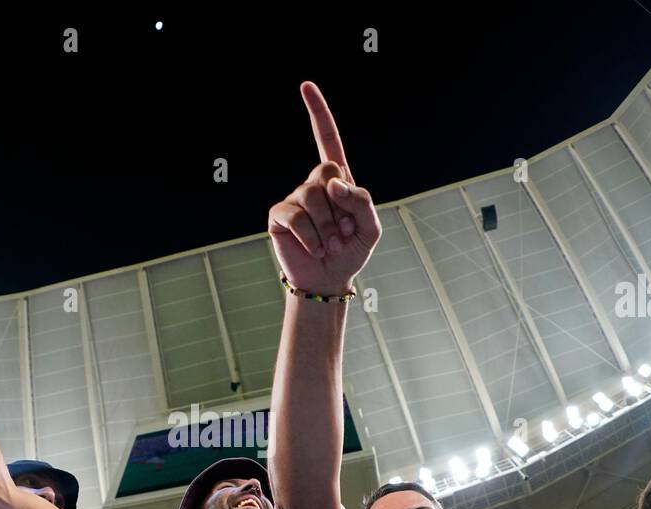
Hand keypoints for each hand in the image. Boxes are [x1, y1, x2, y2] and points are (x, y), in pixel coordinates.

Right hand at [268, 82, 380, 296]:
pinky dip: (311, 236)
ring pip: (313, 197)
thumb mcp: (371, 227)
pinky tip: (315, 248)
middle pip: (327, 171)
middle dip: (341, 205)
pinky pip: (296, 216)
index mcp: (337, 181)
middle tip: (344, 232)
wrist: (328, 280)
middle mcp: (313, 185)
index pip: (327, 141)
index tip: (306, 86)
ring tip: (331, 245)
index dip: (317, 113)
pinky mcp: (279, 216)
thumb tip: (334, 182)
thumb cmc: (351, 252)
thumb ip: (361, 200)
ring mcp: (294, 199)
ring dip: (328, 227)